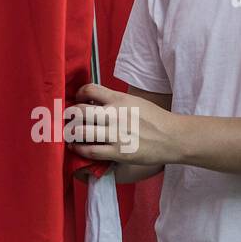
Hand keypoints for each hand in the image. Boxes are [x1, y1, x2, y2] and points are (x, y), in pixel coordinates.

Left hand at [66, 83, 182, 166]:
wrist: (173, 137)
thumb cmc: (154, 119)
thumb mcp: (134, 101)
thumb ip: (114, 101)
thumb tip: (93, 102)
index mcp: (119, 99)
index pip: (89, 89)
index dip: (79, 94)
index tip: (78, 100)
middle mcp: (114, 114)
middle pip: (79, 111)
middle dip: (68, 115)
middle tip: (66, 119)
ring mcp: (115, 134)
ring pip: (81, 132)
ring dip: (70, 133)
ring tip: (69, 134)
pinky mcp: (118, 152)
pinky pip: (91, 151)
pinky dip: (79, 149)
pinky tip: (76, 147)